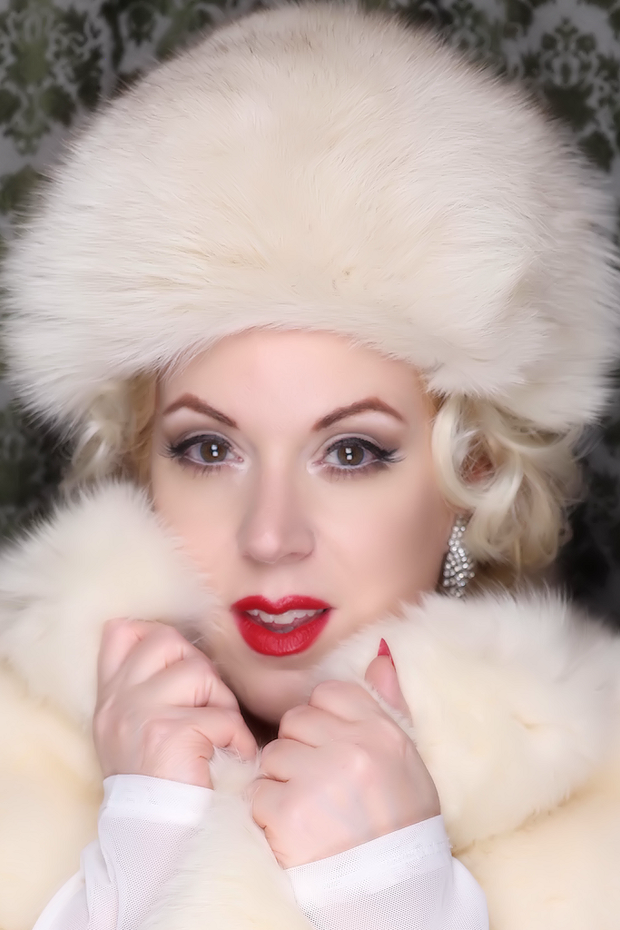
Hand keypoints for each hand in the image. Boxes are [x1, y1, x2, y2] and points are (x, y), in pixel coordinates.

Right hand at [93, 618, 256, 786]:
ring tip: (218, 738)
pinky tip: (231, 761)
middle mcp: (118, 703)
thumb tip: (181, 650)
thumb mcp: (141, 733)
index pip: (120, 633)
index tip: (178, 665)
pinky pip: (222, 716)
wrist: (161, 842)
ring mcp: (139, 714)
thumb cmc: (165, 786)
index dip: (155, 634)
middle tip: (206, 708)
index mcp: (111, 700)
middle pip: (164, 639)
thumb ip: (150, 691)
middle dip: (198, 667)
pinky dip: (238, 740)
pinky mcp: (169, 733)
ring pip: (198, 672)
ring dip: (221, 703)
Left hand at [251, 647, 439, 867]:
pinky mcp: (289, 812)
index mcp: (383, 731)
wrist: (393, 895)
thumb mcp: (409, 760)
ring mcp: (319, 779)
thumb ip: (389, 704)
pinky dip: (268, 812)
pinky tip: (293, 829)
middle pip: (296, 722)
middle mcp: (353, 748)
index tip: (331, 749)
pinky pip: (257, 792)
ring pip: (273, 755)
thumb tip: (379, 653)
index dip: (323, 721)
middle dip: (300, 751)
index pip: (330, 693)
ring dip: (282, 782)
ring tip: (310, 810)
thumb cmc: (401, 824)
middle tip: (320, 786)